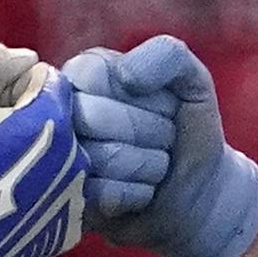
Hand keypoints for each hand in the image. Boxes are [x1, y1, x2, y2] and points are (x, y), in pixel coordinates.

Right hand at [0, 45, 86, 256]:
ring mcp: (77, 196)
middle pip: (59, 120)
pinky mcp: (69, 229)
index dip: (13, 90)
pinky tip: (6, 204)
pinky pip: (60, 197)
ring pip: (62, 159)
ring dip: (37, 159)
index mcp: (54, 118)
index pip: (47, 80)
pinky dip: (40, 195)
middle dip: (28, 124)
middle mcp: (77, 156)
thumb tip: (25, 58)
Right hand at [61, 36, 257, 256]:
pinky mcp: (68, 200)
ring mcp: (59, 158)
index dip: (139, 95)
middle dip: (148, 131)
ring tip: (155, 163)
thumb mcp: (190, 80)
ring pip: (100, 157)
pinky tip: (143, 190)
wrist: (199, 188)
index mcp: (83, 72)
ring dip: (147, 164)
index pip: (89, 74)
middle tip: (163, 137)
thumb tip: (125, 77)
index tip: (161, 104)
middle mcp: (62, 112)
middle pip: (92, 117)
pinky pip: (102, 194)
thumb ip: (165, 56)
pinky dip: (137, 193)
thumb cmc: (186, 127)